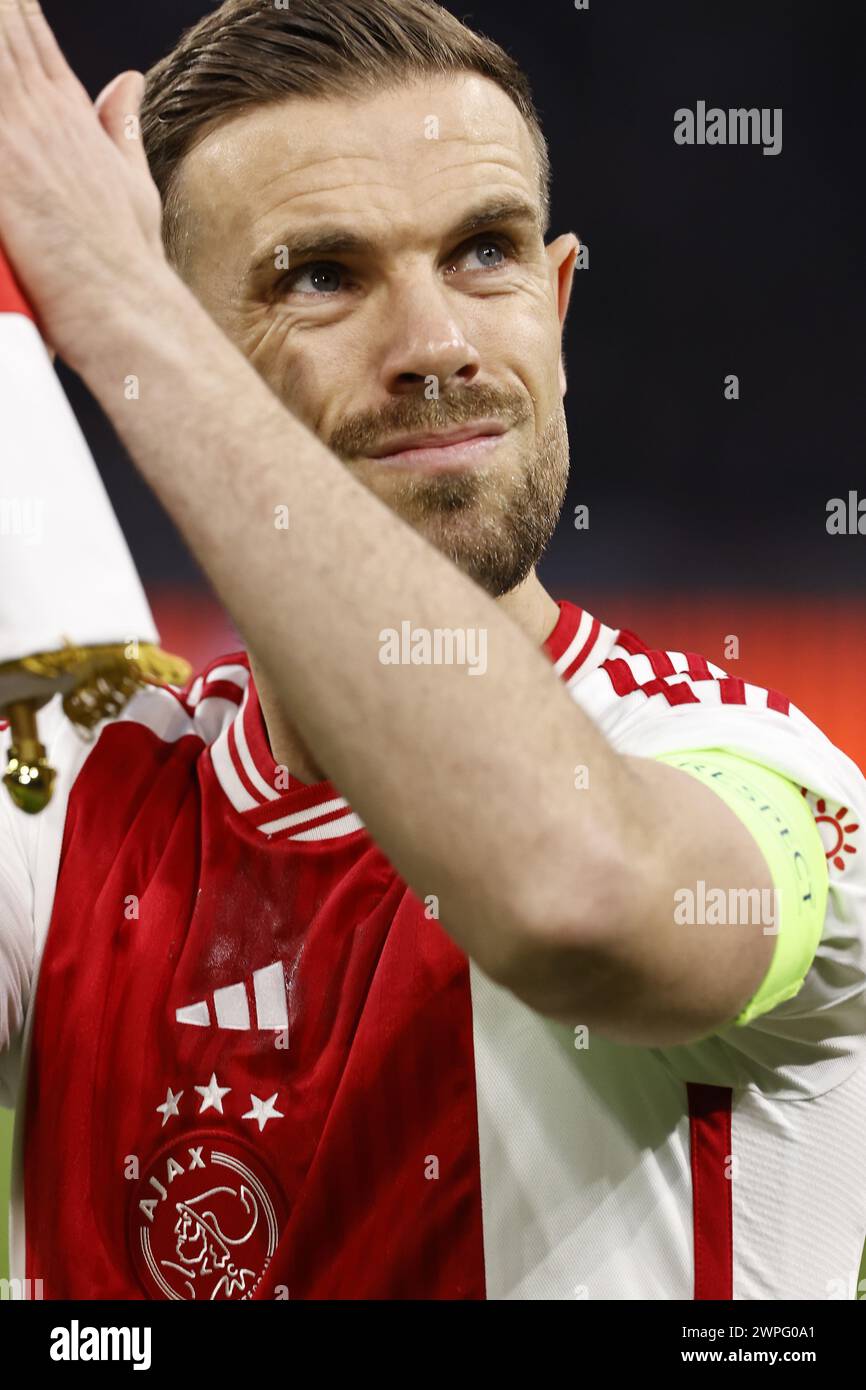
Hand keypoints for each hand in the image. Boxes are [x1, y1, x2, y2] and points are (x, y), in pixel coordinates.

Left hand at [0, 1, 166, 366]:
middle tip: (2, 7)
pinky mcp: (0, 174)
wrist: (124, 305)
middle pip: (4, 31)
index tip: (9, 1)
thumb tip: (128, 80)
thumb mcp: (130, 184)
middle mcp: (43, 115)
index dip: (16, 10)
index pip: (33, 39)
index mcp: (73, 116)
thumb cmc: (127, 260)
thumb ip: (119, 129)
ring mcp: (16, 136)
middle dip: (1, 16)